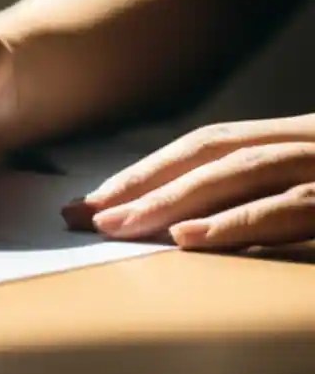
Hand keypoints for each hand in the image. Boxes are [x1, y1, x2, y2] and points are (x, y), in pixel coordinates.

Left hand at [63, 116, 314, 248]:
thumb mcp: (312, 186)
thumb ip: (263, 194)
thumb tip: (187, 222)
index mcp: (296, 136)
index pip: (207, 148)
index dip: (146, 172)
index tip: (91, 201)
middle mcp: (306, 140)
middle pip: (209, 154)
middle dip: (141, 183)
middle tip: (82, 215)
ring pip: (238, 172)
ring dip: (171, 199)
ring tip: (115, 225)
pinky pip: (288, 207)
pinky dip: (234, 222)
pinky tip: (186, 237)